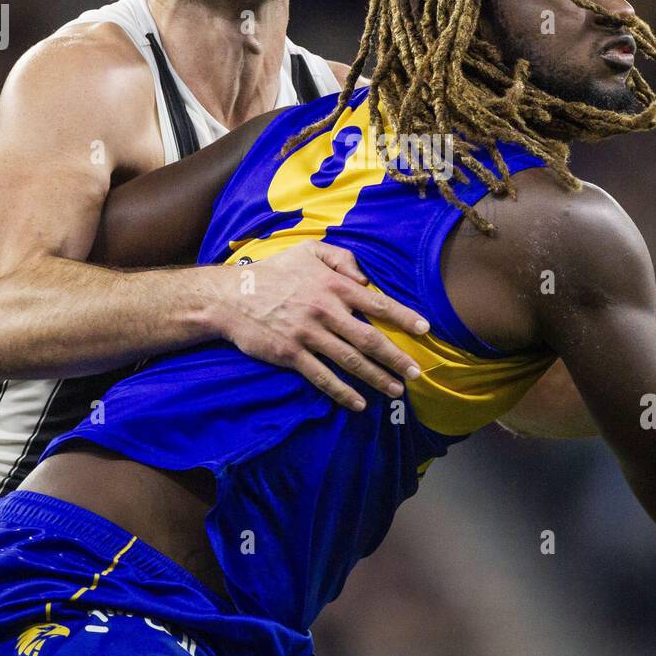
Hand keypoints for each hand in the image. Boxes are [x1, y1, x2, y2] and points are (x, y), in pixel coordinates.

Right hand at [211, 241, 429, 411]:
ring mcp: (309, 335)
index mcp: (333, 285)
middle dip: (396, 357)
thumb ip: (341, 258)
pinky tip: (359, 404)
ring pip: (351, 361)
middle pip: (370, 338)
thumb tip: (365, 278)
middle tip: (415, 372)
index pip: (377, 303)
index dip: (403, 316)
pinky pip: (323, 378)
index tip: (424, 329)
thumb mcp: (308, 251)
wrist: (231, 297)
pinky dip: (343, 392)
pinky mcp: (291, 355)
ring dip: (377, 378)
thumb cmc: (274, 272)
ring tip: (396, 389)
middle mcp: (325, 310)